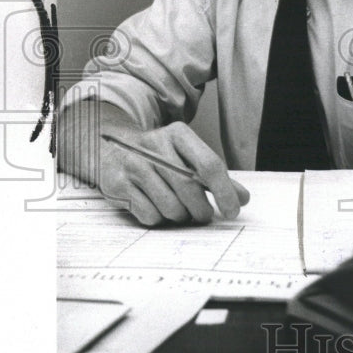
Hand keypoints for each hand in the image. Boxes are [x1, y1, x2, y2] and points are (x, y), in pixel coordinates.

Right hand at [98, 121, 249, 226]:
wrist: (110, 150)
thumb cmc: (159, 157)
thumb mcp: (186, 156)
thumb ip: (215, 176)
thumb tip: (242, 198)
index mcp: (178, 134)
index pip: (209, 165)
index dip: (225, 192)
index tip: (233, 210)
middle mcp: (154, 146)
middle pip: (190, 189)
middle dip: (201, 210)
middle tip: (204, 215)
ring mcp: (134, 165)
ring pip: (170, 207)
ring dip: (180, 215)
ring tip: (178, 208)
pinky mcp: (118, 185)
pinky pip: (150, 215)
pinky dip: (159, 218)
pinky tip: (156, 206)